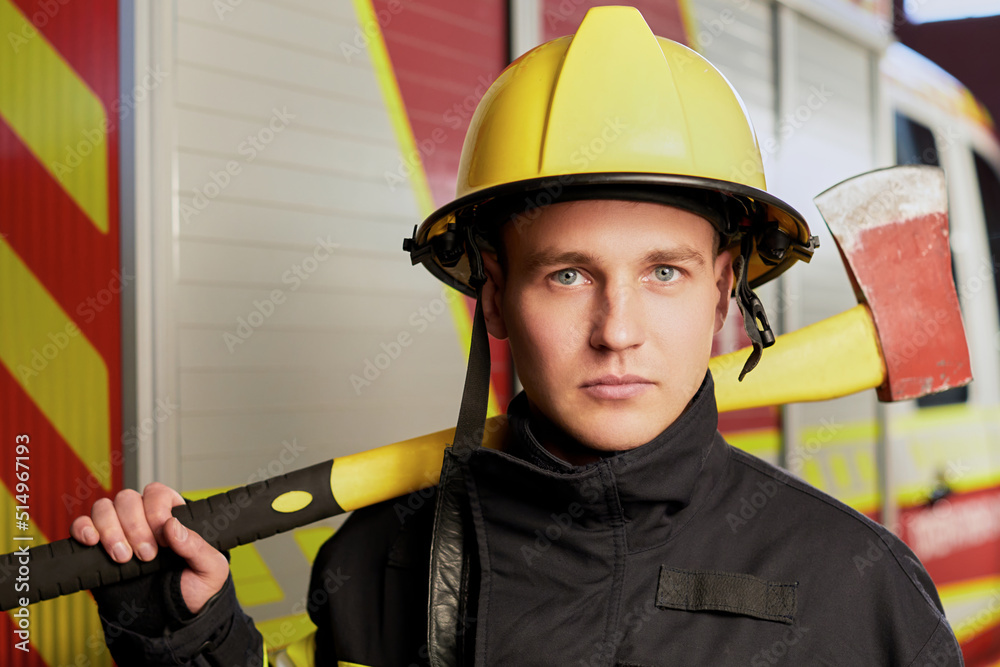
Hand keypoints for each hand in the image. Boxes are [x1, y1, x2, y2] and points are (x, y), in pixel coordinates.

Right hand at [70, 482, 229, 613]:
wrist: (171, 621)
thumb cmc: (194, 590)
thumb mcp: (210, 569)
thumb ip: (196, 546)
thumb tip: (172, 525)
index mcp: (172, 515)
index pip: (157, 494)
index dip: (156, 512)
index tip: (163, 540)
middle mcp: (142, 518)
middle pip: (128, 499)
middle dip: (134, 527)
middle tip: (146, 556)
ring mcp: (118, 530)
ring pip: (104, 508)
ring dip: (111, 530)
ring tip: (122, 558)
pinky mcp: (96, 549)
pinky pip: (82, 525)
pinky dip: (83, 528)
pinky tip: (91, 541)